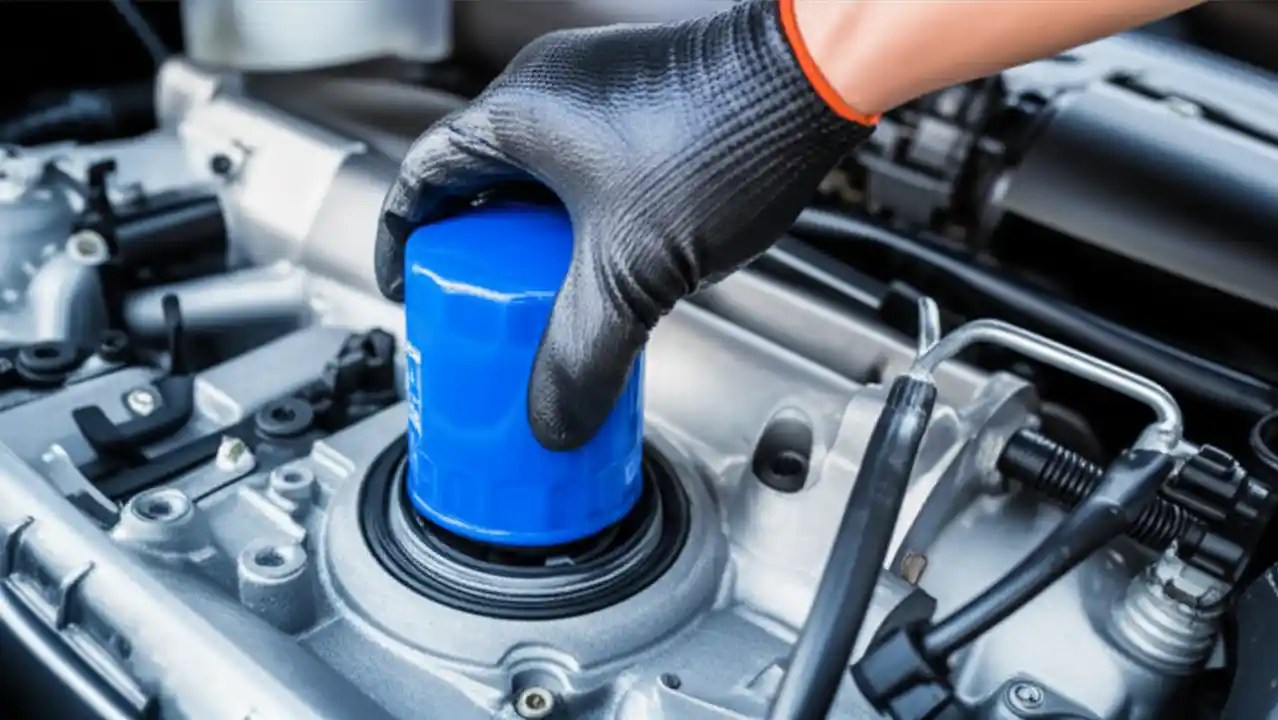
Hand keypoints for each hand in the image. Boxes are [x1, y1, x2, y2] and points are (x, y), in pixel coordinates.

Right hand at [376, 0, 870, 449]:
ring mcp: (599, 90)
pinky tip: (615, 262)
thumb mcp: (631, 271)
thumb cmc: (723, 139)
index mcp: (515, 114)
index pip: (423, 177)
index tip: (409, 284)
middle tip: (482, 307)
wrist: (816, 82)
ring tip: (549, 298)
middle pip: (480, 181)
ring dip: (535, 239)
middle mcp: (548, 90)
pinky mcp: (645, 102)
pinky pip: (588, 169)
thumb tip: (551, 416)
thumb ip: (582, 352)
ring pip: (539, 177)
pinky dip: (583, 220)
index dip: (404, 238)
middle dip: (477, 252)